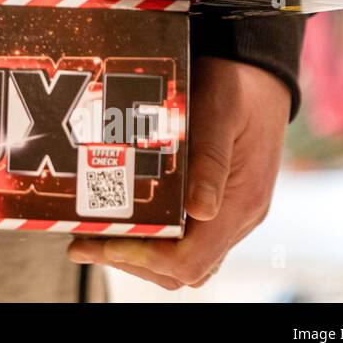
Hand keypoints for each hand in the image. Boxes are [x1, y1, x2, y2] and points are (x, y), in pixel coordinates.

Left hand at [68, 56, 290, 288]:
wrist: (259, 73)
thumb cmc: (237, 87)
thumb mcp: (221, 113)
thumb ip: (210, 160)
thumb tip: (200, 211)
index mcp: (241, 201)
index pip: (192, 260)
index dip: (146, 258)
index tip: (107, 242)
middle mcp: (238, 216)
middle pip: (184, 269)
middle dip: (131, 260)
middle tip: (83, 244)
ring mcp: (229, 212)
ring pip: (183, 258)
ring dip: (136, 254)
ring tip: (90, 237)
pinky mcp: (218, 202)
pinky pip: (186, 238)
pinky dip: (151, 237)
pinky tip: (119, 219)